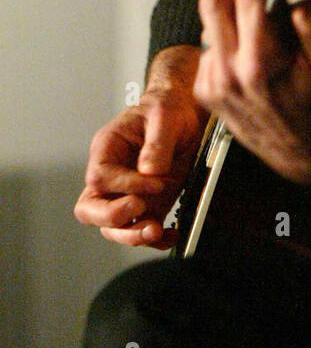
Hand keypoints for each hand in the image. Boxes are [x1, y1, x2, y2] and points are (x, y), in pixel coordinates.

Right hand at [74, 80, 205, 249]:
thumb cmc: (166, 109)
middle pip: (91, 209)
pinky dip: (156, 239)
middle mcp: (112, 176)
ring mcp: (127, 194)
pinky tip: (171, 235)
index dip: (125, 185)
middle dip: (113, 218)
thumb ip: (157, 143)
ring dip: (133, 235)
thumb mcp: (165, 116)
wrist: (183, 113)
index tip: (156, 183)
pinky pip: (142, 228)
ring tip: (157, 231)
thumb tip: (150, 172)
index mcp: (107, 150)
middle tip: (140, 210)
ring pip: (113, 227)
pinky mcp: (148, 205)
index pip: (100, 178)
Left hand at [193, 0, 310, 185]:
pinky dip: (226, 36)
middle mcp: (227, 74)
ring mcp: (212, 85)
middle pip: (212, 3)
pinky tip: (250, 44)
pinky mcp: (206, 93)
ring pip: (207, 24)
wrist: (306, 154)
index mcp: (259, 65)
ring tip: (258, 11)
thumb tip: (294, 3)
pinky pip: (207, 48)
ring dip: (230, 8)